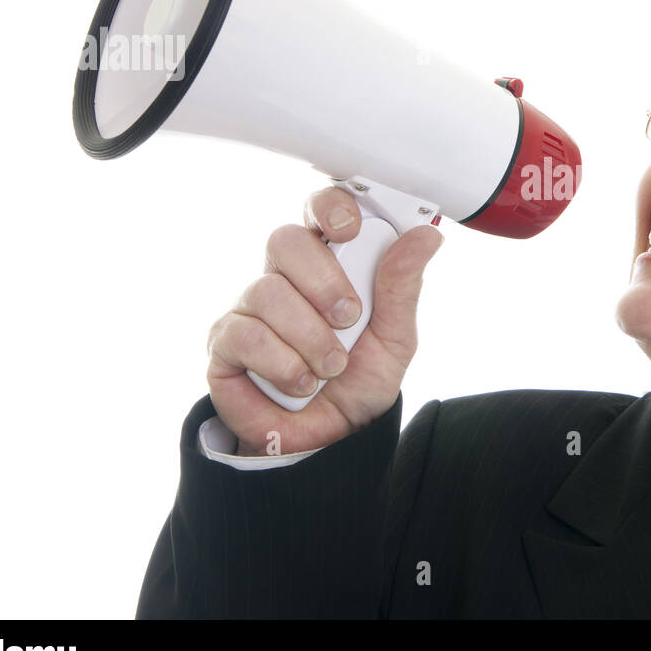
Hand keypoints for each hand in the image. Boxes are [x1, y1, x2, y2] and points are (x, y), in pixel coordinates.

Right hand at [205, 187, 443, 454]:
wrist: (332, 442)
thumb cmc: (359, 384)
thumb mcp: (395, 338)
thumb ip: (402, 286)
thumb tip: (426, 236)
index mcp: (329, 265)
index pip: (319, 211)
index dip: (330, 209)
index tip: (350, 230)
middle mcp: (285, 278)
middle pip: (285, 240)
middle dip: (323, 281)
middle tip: (348, 318)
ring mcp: (249, 308)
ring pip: (268, 292)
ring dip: (311, 338)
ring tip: (330, 368)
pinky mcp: (224, 343)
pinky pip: (246, 334)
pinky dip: (284, 364)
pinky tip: (300, 384)